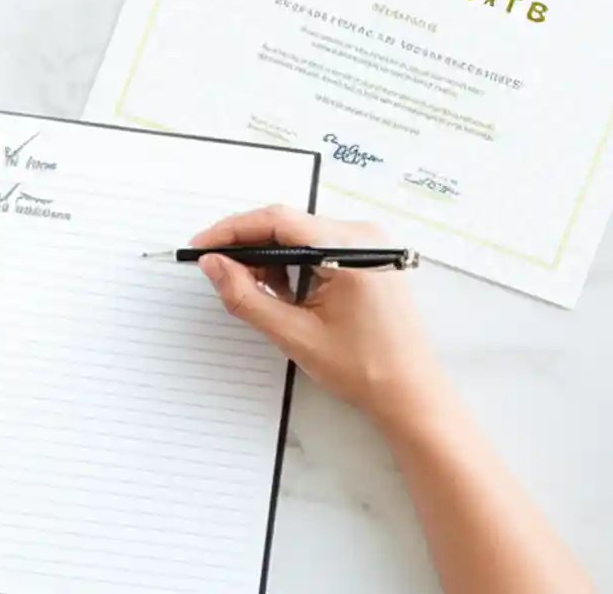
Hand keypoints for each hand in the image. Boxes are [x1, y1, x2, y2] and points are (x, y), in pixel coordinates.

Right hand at [190, 205, 445, 425]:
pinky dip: (294, 265)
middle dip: (250, 248)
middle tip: (221, 275)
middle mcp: (364, 235)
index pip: (277, 220)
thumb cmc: (364, 368)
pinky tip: (287, 296)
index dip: (232, 231)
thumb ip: (246, 296)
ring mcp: (370, 244)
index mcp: (350, 248)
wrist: (410, 392)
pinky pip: (319, 247)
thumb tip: (213, 265)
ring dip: (272, 259)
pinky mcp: (370, 256)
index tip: (201, 246)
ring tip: (262, 297)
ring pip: (301, 235)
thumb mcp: (293, 334)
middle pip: (288, 224)